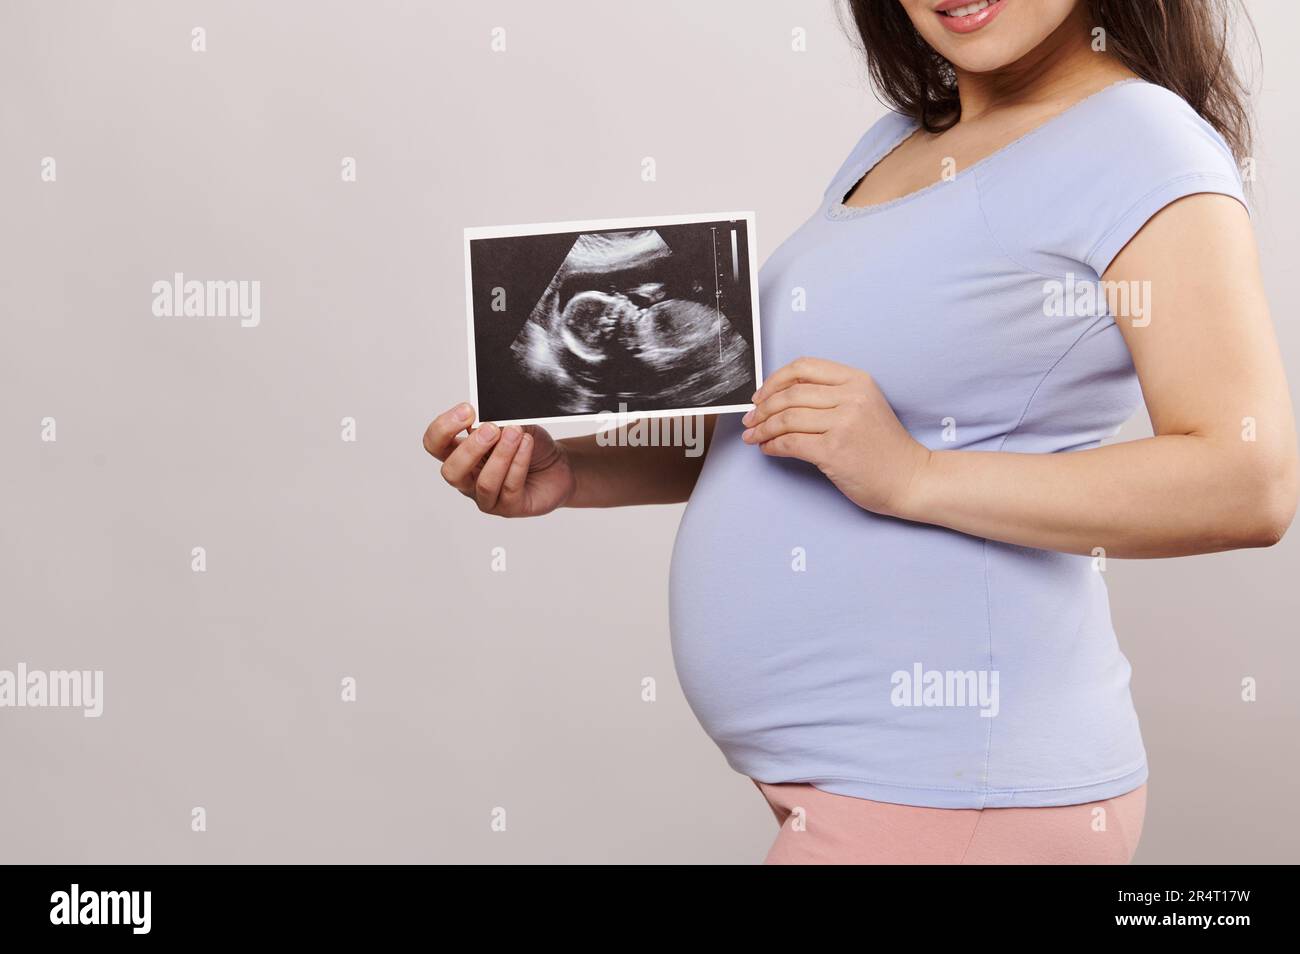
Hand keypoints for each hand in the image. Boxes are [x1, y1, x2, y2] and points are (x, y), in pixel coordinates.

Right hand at [423, 403, 575, 516]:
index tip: (467, 411)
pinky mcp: (509, 507)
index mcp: (460, 453)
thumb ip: (497, 420)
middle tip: (491, 429)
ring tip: (515, 433)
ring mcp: (487, 497)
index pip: (435, 444)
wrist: (560, 464)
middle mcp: (469, 478)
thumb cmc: (529, 445)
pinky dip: (519, 462)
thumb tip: (487, 419)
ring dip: (501, 455)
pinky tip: (527, 444)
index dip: (444, 428)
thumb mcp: (513, 424)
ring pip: (484, 483)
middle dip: (470, 449)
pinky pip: (509, 487)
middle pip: (451, 471)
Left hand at [741, 357, 930, 517]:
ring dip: (762, 428)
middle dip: (762, 408)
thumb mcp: (864, 406)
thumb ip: (830, 395)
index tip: (761, 395)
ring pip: (786, 418)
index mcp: (857, 380)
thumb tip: (780, 396)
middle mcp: (851, 397)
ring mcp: (843, 423)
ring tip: (753, 436)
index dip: (775, 380)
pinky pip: (790, 443)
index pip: (804, 367)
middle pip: (790, 394)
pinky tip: (768, 449)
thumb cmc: (884, 447)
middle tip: (750, 419)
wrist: (910, 478)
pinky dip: (772, 446)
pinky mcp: (834, 450)